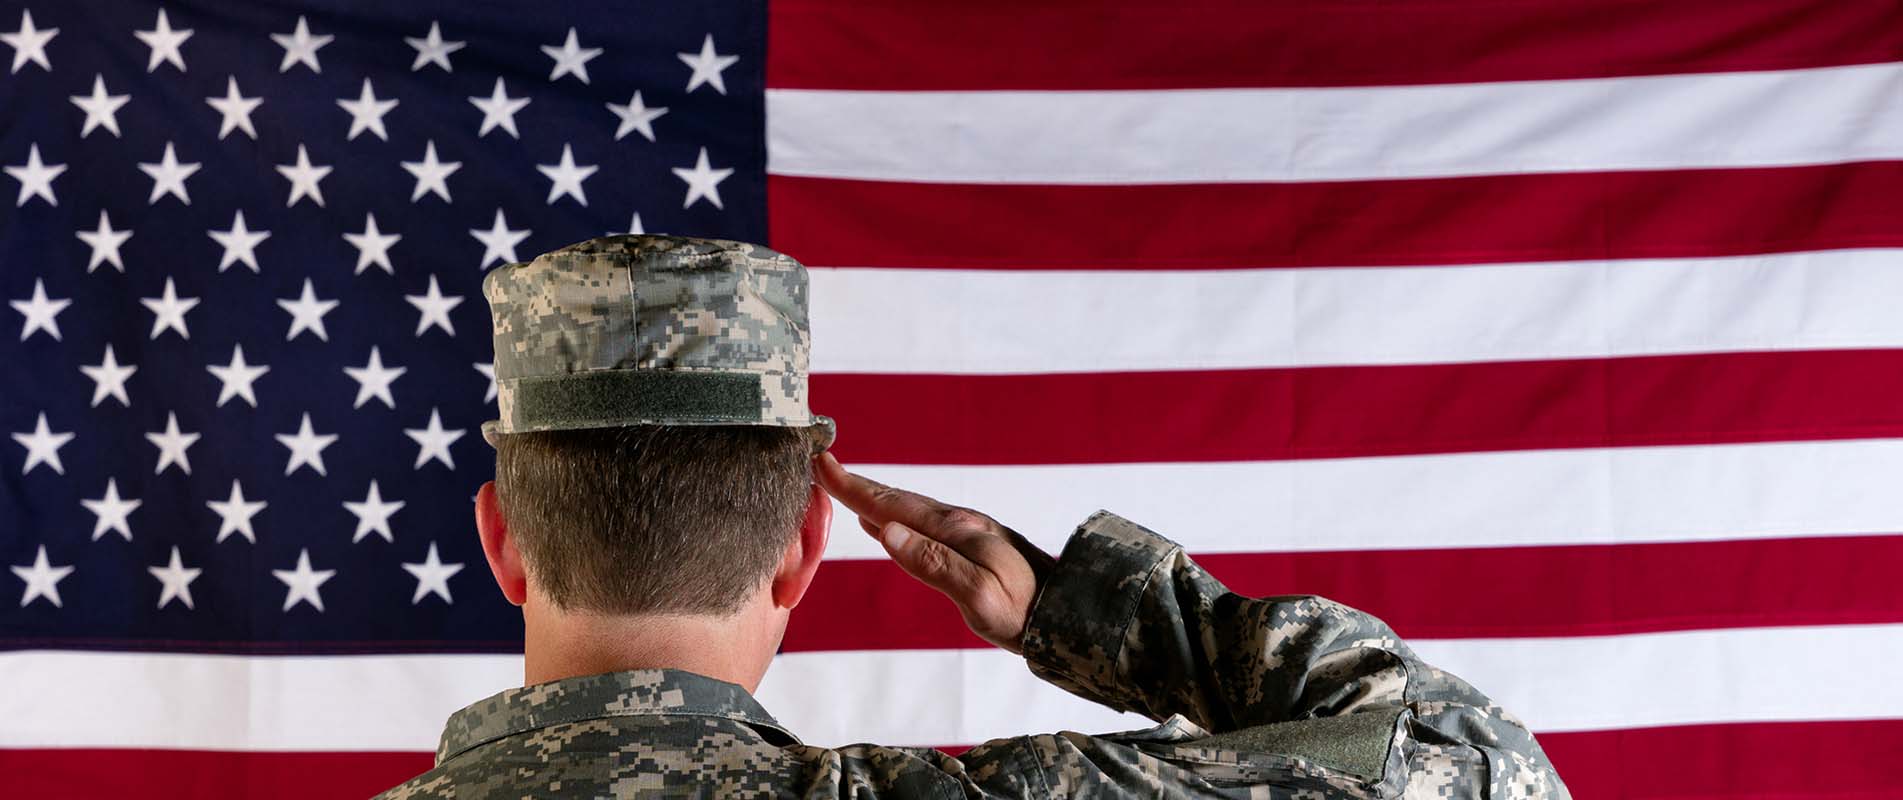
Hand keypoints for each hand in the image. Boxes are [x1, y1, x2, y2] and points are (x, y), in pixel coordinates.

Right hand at [813, 452, 1055, 653]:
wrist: (1068, 615)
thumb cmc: (1023, 612)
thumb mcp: (976, 595)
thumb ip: (933, 563)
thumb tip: (887, 531)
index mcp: (955, 531)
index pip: (892, 505)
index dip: (853, 487)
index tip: (822, 463)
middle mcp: (959, 524)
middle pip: (897, 500)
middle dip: (857, 485)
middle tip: (822, 466)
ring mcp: (967, 534)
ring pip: (909, 510)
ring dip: (875, 498)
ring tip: (845, 490)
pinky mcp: (972, 547)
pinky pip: (921, 524)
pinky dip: (895, 517)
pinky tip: (885, 524)